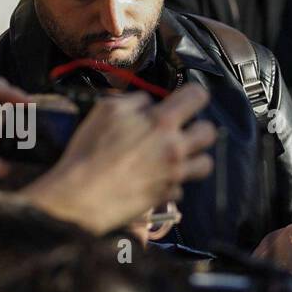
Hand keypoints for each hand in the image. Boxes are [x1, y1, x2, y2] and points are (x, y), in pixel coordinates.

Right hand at [23, 84, 215, 233]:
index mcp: (160, 122)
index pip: (197, 96)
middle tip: (182, 132)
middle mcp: (174, 147)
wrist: (82, 194)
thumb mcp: (106, 110)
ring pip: (206, 163)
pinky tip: (155, 180)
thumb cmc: (89, 151)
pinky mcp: (168, 195)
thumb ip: (134, 101)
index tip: (188, 101)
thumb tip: (149, 103)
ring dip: (194, 158)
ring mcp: (174, 173)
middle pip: (209, 132)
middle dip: (198, 128)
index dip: (194, 95)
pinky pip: (181, 187)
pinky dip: (171, 184)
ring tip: (176, 158)